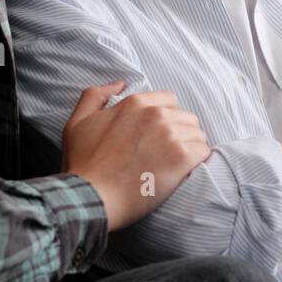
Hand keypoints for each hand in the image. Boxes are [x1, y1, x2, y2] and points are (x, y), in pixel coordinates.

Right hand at [60, 82, 210, 230]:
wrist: (90, 197)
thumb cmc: (82, 164)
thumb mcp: (77, 122)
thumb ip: (95, 95)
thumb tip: (119, 83)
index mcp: (135, 103)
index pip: (169, 100)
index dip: (166, 118)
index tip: (158, 136)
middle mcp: (155, 114)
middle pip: (186, 117)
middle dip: (179, 133)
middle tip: (166, 154)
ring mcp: (170, 135)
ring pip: (197, 134)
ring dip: (189, 148)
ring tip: (174, 165)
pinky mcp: (181, 158)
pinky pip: (203, 152)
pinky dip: (197, 162)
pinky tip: (183, 172)